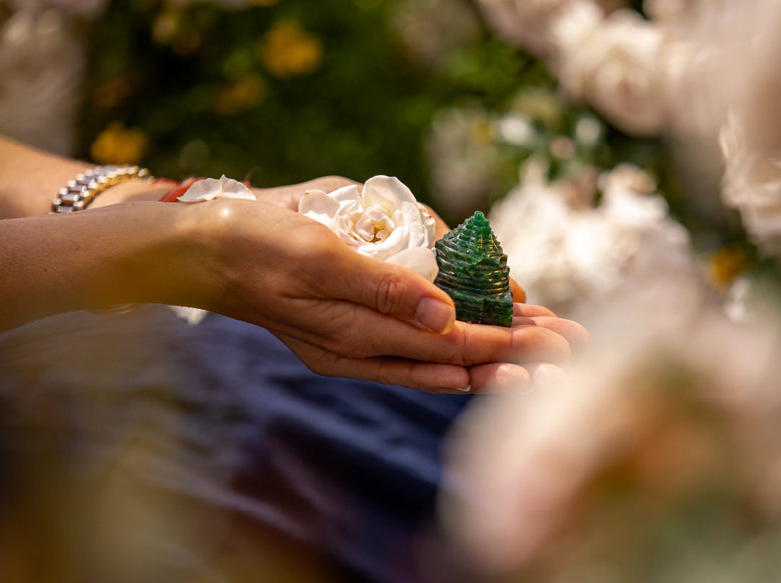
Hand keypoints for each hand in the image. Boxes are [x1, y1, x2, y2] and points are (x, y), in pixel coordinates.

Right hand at [184, 198, 587, 392]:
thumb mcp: (318, 256)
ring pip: (439, 357)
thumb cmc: (256, 244)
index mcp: (356, 335)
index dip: (507, 343)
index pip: (449, 345)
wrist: (203, 250)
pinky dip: (452, 344)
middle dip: (517, 353)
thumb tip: (447, 316)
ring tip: (545, 348)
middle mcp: (362, 348)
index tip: (558, 343)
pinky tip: (480, 341)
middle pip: (455, 358)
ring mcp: (355, 343)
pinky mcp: (349, 331)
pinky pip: (413, 346)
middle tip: (577, 349)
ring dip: (493, 351)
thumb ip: (383, 288)